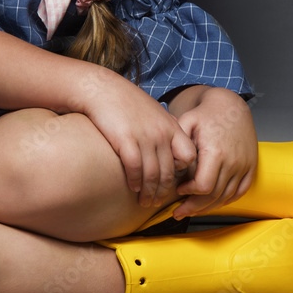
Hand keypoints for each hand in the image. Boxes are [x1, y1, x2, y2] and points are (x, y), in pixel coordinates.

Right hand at [77, 69, 197, 208]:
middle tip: (157, 202)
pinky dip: (135, 181)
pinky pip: (135, 168)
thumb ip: (166, 128)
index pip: (189, 156)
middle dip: (163, 191)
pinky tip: (132, 186)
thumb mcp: (154, 111)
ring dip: (149, 192)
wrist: (103, 89)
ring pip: (152, 174)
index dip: (182, 171)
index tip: (172, 179)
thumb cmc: (127, 102)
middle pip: (169, 171)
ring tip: (144, 201)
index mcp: (171, 126)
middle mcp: (161, 133)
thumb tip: (172, 146)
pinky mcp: (126, 140)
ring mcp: (144, 137)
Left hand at [172, 88, 257, 217]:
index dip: (189, 193)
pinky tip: (213, 203)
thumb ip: (177, 144)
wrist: (231, 105)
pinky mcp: (252, 166)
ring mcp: (244, 165)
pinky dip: (226, 200)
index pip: (203, 186)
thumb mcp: (186, 122)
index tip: (179, 190)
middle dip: (194, 208)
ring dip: (208, 208)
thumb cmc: (206, 114)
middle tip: (179, 212)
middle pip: (214, 196)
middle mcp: (233, 162)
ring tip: (192, 210)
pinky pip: (240, 192)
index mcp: (216, 152)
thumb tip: (170, 167)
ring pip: (226, 197)